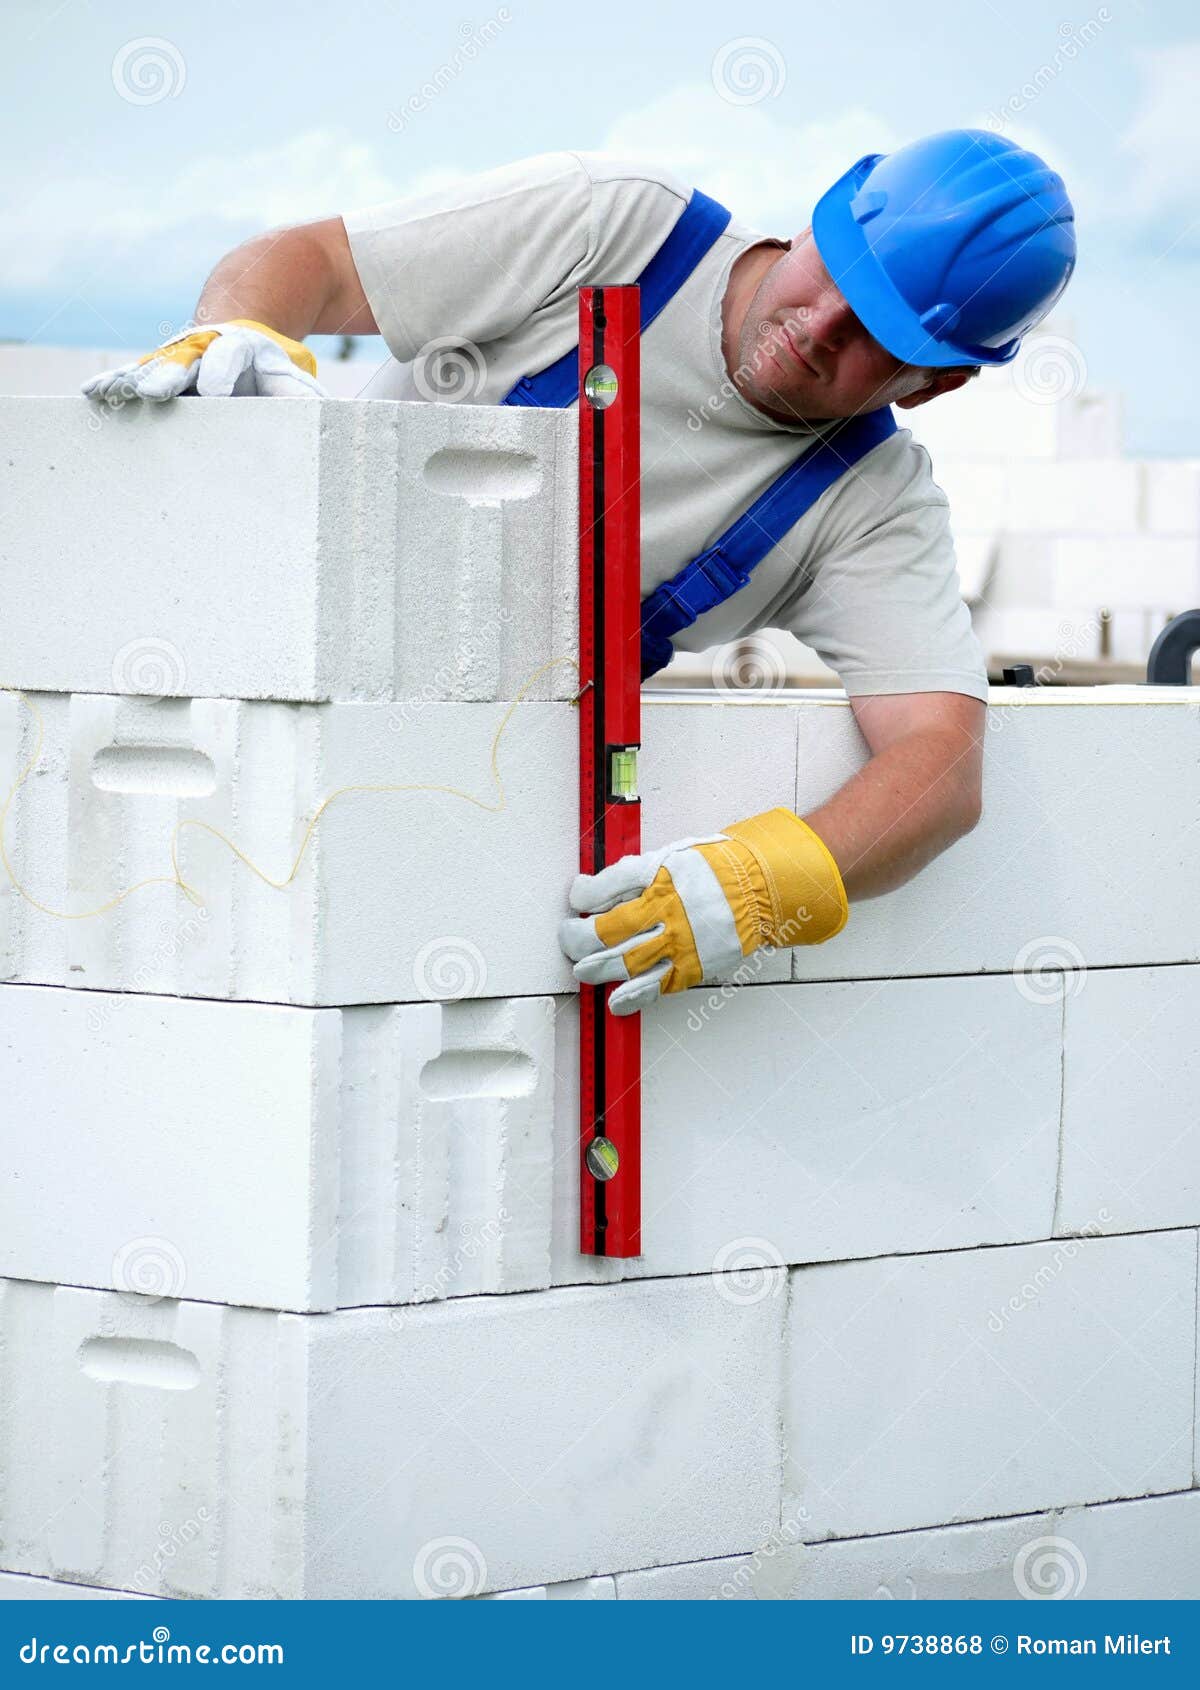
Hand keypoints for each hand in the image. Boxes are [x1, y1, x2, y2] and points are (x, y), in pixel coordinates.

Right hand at [81, 319, 325, 403]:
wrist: (240, 315)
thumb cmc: (266, 359)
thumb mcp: (287, 370)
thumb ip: (297, 393)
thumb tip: (325, 418)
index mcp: (238, 348)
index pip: (230, 358)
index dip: (222, 371)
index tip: (215, 388)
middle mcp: (202, 349)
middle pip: (185, 361)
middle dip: (170, 376)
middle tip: (158, 392)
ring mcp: (176, 356)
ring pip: (153, 367)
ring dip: (134, 381)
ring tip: (115, 393)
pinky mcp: (157, 366)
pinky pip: (133, 374)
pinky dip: (115, 382)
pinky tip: (94, 394)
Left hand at [559, 807, 848, 1014]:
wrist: (761, 889)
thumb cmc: (717, 868)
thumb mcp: (675, 853)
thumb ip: (639, 870)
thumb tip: (603, 885)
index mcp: (659, 874)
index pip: (604, 887)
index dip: (582, 895)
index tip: (577, 898)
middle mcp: (666, 909)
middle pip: (606, 931)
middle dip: (577, 938)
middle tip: (569, 938)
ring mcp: (679, 940)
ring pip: (624, 962)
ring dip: (595, 968)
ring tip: (582, 969)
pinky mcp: (692, 966)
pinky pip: (656, 986)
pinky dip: (632, 997)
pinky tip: (616, 1001)